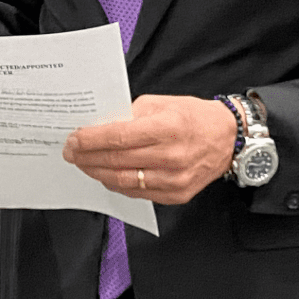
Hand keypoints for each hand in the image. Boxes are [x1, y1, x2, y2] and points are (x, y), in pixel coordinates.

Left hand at [61, 94, 235, 204]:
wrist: (228, 139)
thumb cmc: (194, 117)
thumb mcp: (161, 103)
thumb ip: (130, 115)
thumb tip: (100, 126)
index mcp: (167, 128)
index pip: (118, 137)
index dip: (90, 140)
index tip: (73, 139)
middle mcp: (171, 156)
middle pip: (117, 160)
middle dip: (87, 157)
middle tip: (70, 152)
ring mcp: (174, 179)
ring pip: (124, 181)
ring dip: (97, 173)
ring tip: (83, 164)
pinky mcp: (176, 195)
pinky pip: (137, 193)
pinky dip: (117, 184)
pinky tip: (106, 175)